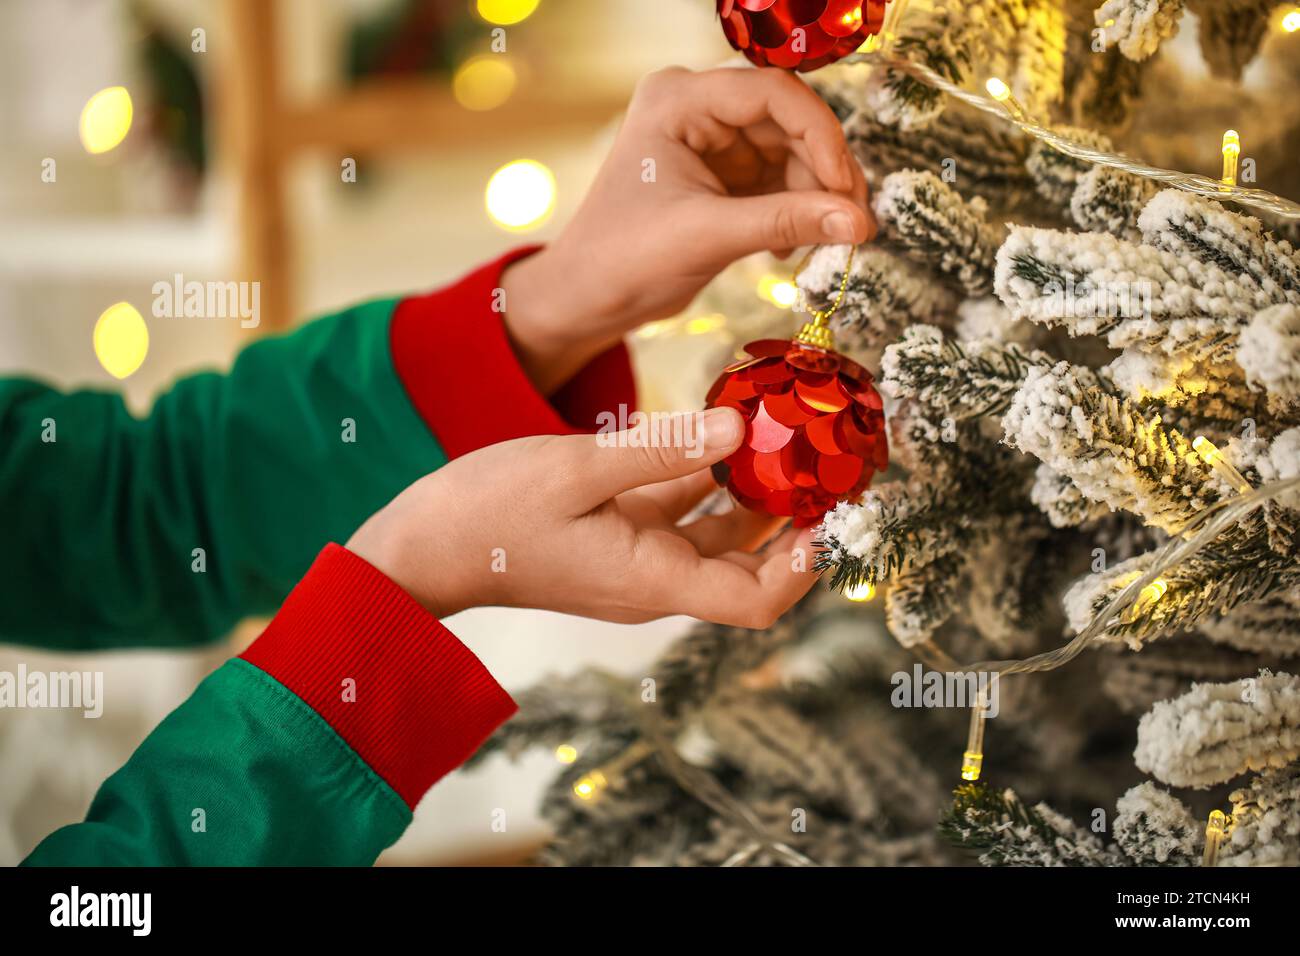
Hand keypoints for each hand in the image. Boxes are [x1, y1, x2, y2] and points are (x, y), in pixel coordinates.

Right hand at [346, 407, 819, 627]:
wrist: (420, 547)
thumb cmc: (486, 515)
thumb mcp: (576, 470)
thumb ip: (662, 450)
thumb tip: (741, 429)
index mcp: (652, 579)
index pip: (757, 601)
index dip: (805, 566)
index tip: (833, 511)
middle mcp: (654, 578)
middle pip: (748, 565)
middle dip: (792, 519)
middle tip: (824, 460)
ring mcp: (634, 556)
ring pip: (716, 532)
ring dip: (751, 492)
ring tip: (782, 433)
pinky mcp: (615, 533)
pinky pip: (677, 510)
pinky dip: (704, 476)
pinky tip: (720, 427)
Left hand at [502, 66, 873, 392]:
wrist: (587, 298)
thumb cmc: (624, 260)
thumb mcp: (708, 236)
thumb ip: (785, 222)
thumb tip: (860, 222)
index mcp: (679, 100)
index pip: (773, 94)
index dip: (821, 136)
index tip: (846, 189)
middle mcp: (696, 108)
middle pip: (788, 122)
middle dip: (823, 172)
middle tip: (852, 222)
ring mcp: (710, 140)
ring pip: (790, 152)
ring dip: (813, 196)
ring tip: (823, 241)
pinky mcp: (721, 174)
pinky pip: (777, 179)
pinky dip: (795, 210)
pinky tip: (792, 248)